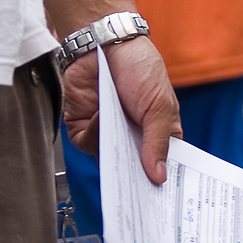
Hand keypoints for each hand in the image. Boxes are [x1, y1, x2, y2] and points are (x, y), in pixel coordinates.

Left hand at [62, 37, 182, 185]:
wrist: (105, 43)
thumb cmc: (141, 68)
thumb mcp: (160, 105)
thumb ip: (158, 141)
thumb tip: (159, 176)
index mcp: (157, 132)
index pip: (160, 164)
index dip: (160, 180)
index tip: (160, 199)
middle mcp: (131, 137)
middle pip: (131, 169)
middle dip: (132, 178)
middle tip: (135, 192)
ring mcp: (106, 133)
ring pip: (106, 161)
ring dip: (111, 151)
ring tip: (118, 137)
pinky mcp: (82, 128)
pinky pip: (85, 144)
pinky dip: (92, 132)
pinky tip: (101, 113)